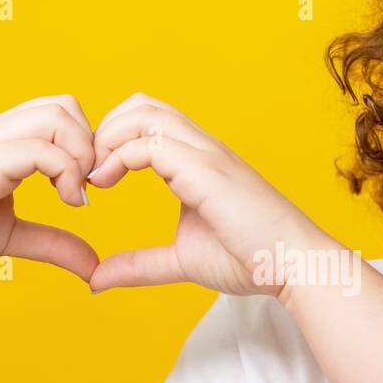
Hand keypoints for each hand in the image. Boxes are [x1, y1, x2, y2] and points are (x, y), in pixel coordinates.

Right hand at [0, 94, 98, 284]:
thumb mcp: (13, 236)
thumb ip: (54, 243)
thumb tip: (93, 267)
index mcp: (1, 138)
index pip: (59, 111)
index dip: (85, 144)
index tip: (86, 188)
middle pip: (63, 105)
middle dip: (90, 145)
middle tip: (87, 189)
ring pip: (56, 116)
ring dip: (81, 155)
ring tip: (75, 195)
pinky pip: (39, 150)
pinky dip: (66, 173)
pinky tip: (67, 203)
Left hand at [83, 91, 330, 299]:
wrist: (293, 265)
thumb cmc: (250, 259)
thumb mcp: (181, 261)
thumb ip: (140, 265)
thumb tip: (97, 278)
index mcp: (199, 161)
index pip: (148, 121)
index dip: (113, 140)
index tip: (95, 179)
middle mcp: (202, 148)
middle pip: (142, 104)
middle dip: (105, 129)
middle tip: (89, 171)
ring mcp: (205, 154)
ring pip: (143, 113)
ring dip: (108, 138)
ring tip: (95, 176)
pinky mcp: (205, 170)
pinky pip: (150, 144)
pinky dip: (117, 157)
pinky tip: (103, 183)